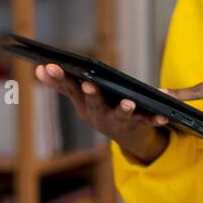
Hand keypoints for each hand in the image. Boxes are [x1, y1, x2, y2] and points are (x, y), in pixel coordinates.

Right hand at [33, 63, 169, 163]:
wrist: (129, 137)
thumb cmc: (102, 110)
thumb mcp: (81, 98)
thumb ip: (62, 84)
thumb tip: (39, 68)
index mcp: (85, 106)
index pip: (70, 89)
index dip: (59, 77)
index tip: (49, 65)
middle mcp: (100, 116)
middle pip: (94, 104)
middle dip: (91, 94)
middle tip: (87, 84)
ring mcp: (120, 122)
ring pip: (121, 116)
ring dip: (124, 110)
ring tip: (128, 103)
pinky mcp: (140, 125)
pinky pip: (149, 121)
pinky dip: (156, 118)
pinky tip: (163, 114)